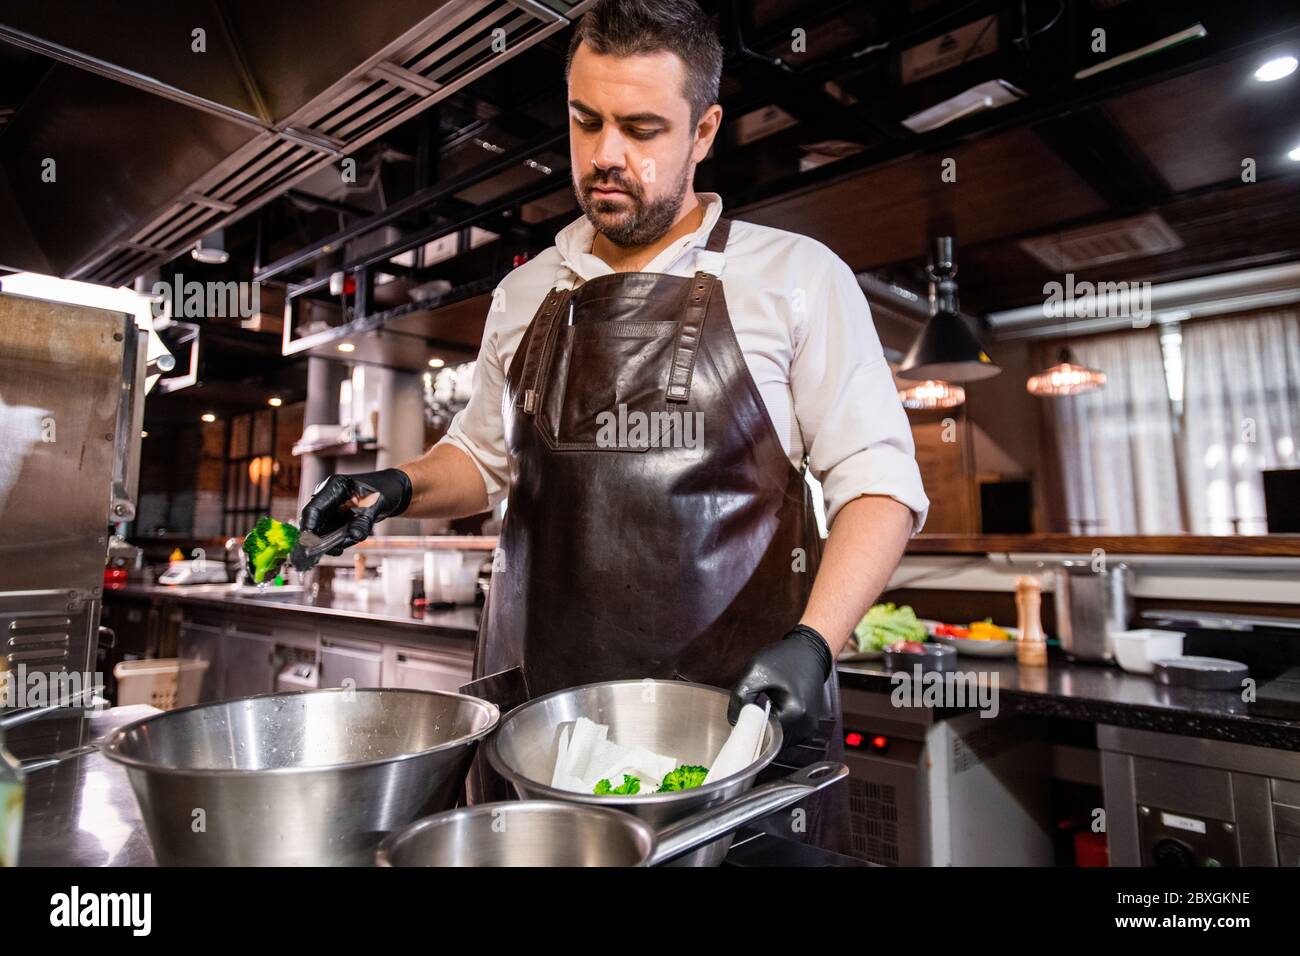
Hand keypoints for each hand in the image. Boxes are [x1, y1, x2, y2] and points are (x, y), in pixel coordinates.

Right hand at [300, 469, 411, 552]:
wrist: (393, 491)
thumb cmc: (385, 490)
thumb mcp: (377, 505)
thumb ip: (364, 521)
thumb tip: (354, 535)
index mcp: (334, 486)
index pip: (314, 508)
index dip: (309, 527)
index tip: (311, 544)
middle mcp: (328, 496)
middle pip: (313, 521)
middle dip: (319, 538)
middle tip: (332, 550)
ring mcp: (330, 508)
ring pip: (321, 530)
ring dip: (330, 541)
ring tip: (343, 545)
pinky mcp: (336, 518)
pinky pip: (331, 533)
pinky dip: (337, 540)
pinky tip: (346, 542)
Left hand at [729, 625, 832, 745]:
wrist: (809, 651)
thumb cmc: (783, 658)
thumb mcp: (755, 671)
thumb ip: (741, 697)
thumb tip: (734, 721)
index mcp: (794, 714)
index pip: (764, 738)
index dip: (749, 731)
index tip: (740, 721)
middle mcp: (806, 727)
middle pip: (773, 743)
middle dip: (758, 732)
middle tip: (748, 715)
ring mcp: (810, 729)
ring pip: (780, 742)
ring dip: (768, 731)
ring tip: (761, 712)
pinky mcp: (810, 726)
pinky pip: (788, 736)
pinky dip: (778, 729)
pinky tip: (772, 713)